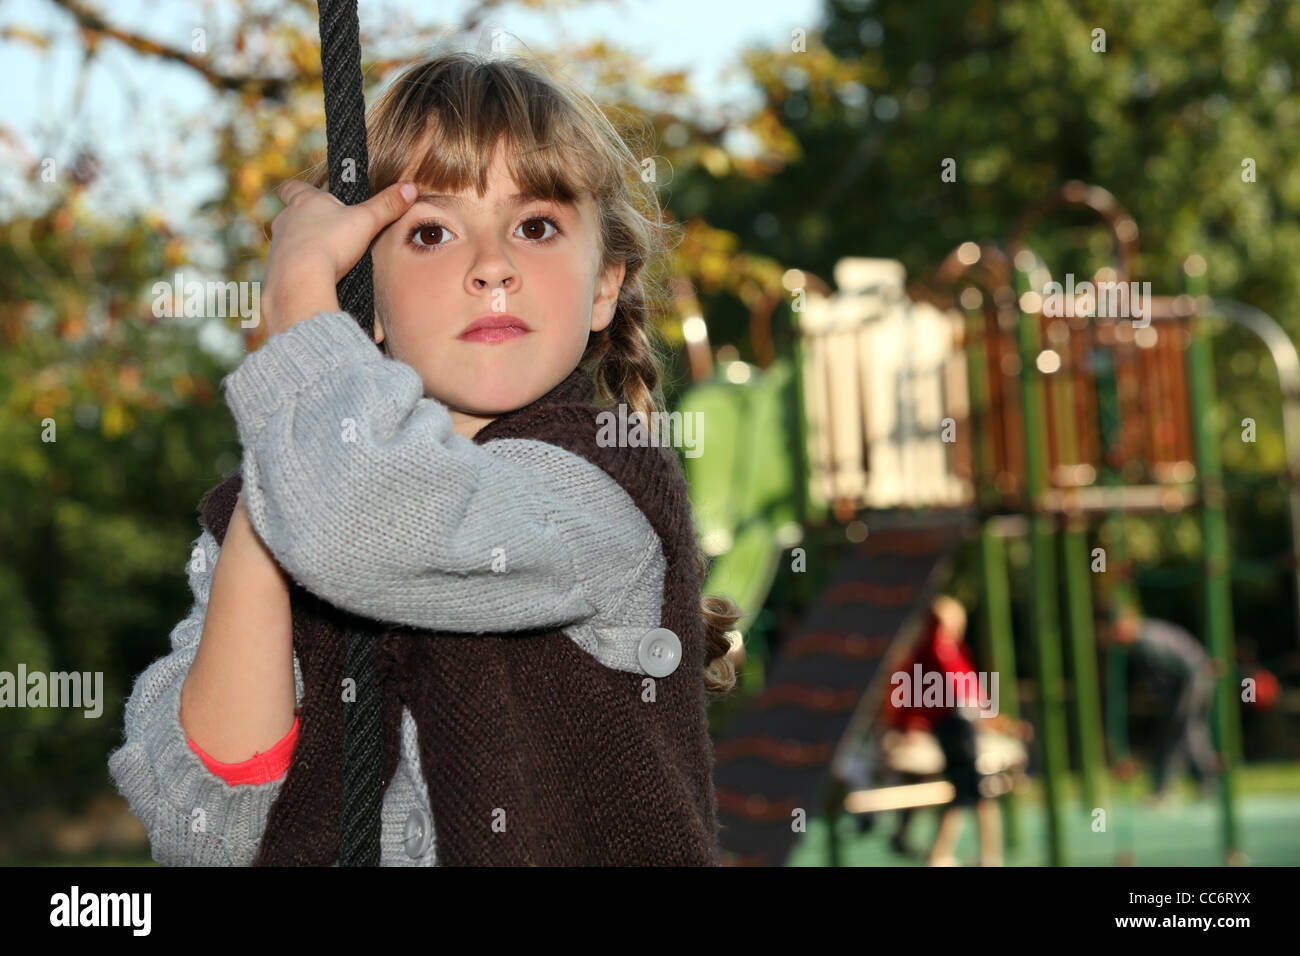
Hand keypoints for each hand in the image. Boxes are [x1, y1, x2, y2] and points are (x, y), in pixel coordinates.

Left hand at [262, 179, 417, 336]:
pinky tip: (313, 280)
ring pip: (287, 242)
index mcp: (304, 202)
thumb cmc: (331, 244)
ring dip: (302, 248)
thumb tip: (410, 188)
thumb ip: (387, 206)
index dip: (298, 189)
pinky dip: (298, 271)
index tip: (305, 193)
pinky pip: (285, 267)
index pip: (293, 187)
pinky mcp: (275, 270)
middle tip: (325, 232)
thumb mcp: (366, 222)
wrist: (300, 280)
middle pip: (290, 215)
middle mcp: (285, 220)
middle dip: (305, 222)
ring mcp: (277, 246)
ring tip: (323, 261)